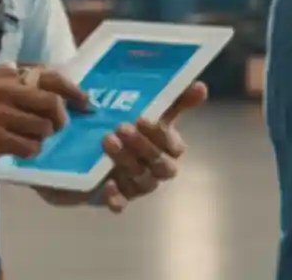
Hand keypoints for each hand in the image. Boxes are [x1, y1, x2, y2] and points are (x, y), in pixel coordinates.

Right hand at [0, 64, 88, 174]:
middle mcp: (5, 90)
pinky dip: (29, 152)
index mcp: (7, 76)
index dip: (73, 90)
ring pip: (44, 128)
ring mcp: (0, 113)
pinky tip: (17, 150)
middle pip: (52, 102)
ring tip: (27, 139)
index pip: (51, 76)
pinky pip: (30, 147)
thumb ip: (19, 85)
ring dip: (41, 138)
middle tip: (56, 128)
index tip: (85, 102)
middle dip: (61, 119)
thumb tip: (59, 88)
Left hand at [34, 81, 207, 212]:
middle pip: (159, 165)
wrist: (90, 146)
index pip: (175, 147)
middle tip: (121, 127)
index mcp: (168, 148)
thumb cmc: (130, 126)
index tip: (142, 118)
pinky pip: (121, 203)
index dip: (161, 135)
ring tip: (106, 140)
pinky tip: (107, 184)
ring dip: (125, 160)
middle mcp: (156, 169)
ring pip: (140, 180)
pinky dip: (117, 198)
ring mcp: (138, 185)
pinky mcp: (117, 197)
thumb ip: (175, 99)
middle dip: (141, 146)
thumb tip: (201, 86)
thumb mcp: (150, 109)